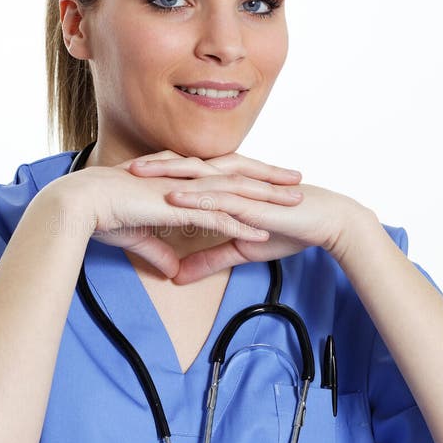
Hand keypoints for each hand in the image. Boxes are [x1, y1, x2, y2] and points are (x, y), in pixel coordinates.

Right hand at [46, 149, 291, 278]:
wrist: (79, 204)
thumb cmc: (101, 214)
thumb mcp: (138, 237)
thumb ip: (159, 251)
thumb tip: (173, 270)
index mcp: (177, 182)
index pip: (221, 178)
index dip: (247, 179)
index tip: (270, 182)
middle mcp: (185, 181)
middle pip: (237, 177)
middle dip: (269, 180)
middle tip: (297, 182)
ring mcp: (183, 192)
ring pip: (234, 193)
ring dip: (266, 200)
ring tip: (294, 204)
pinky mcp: (176, 207)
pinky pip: (216, 217)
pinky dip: (241, 225)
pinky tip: (263, 232)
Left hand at [127, 153, 371, 283]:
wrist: (325, 223)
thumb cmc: (286, 229)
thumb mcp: (239, 248)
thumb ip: (208, 260)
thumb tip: (178, 277)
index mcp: (226, 184)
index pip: (184, 174)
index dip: (155, 174)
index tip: (124, 179)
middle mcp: (230, 179)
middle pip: (183, 166)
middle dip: (151, 166)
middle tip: (118, 168)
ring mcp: (241, 186)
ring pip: (197, 175)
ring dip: (166, 173)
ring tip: (136, 173)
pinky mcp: (253, 199)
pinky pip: (220, 196)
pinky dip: (195, 195)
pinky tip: (174, 196)